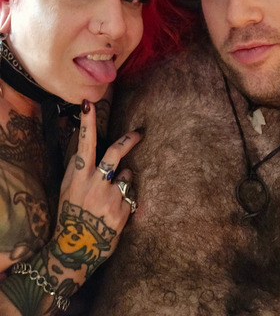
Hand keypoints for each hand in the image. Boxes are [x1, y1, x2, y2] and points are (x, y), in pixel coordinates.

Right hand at [51, 100, 139, 284]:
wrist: (76, 248)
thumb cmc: (71, 214)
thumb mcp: (67, 189)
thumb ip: (77, 167)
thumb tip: (81, 142)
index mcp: (79, 177)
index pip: (84, 145)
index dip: (87, 123)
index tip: (89, 104)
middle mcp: (95, 184)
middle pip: (116, 153)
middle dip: (129, 139)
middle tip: (139, 132)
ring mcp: (110, 197)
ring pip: (126, 175)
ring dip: (122, 182)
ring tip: (109, 199)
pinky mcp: (123, 210)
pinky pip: (130, 195)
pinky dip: (125, 199)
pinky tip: (113, 211)